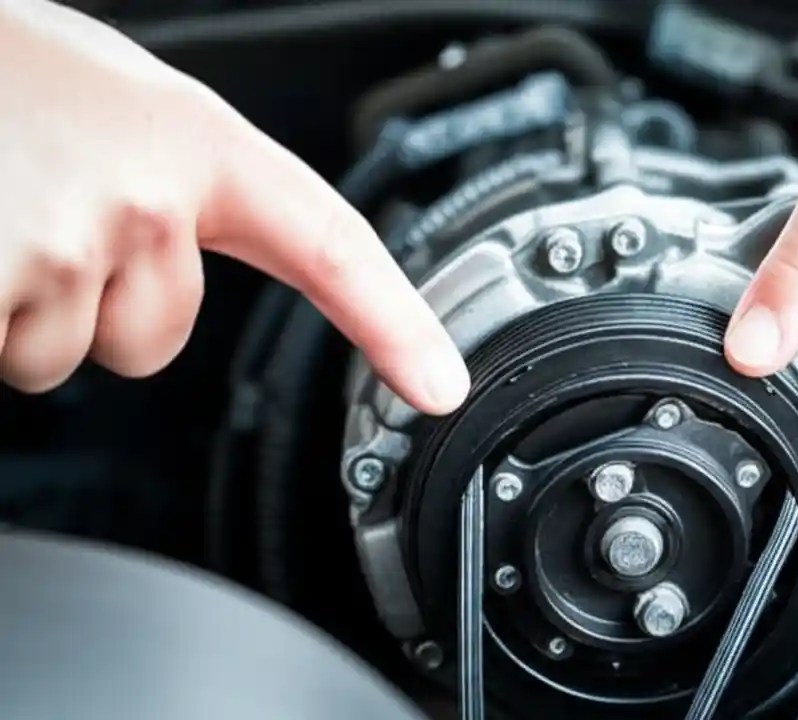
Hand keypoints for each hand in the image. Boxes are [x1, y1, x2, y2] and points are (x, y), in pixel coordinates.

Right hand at [0, 0, 468, 412]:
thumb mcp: (108, 104)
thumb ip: (169, 182)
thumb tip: (170, 262)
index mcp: (194, 141)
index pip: (329, 244)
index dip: (394, 321)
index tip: (439, 381)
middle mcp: (152, 195)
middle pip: (156, 341)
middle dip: (92, 305)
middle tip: (28, 215)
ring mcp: (70, 242)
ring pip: (62, 356)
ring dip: (18, 307)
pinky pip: (2, 350)